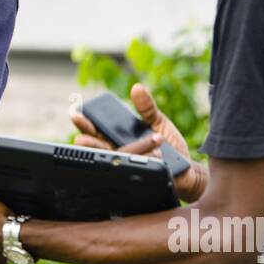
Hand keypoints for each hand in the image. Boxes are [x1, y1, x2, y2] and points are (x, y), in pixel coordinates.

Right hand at [70, 82, 207, 202]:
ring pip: (112, 159)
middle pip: (93, 147)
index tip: (75, 114)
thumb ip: (147, 107)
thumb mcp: (159, 121)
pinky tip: (160, 154)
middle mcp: (118, 151)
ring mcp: (126, 165)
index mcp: (117, 135)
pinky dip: (147, 157)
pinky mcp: (137, 176)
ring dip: (129, 147)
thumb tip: (137, 88)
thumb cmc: (170, 145)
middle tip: (86, 136)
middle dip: (88, 140)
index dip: (82, 121)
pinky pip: (134, 168)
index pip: (93, 128)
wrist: (188, 168)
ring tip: (154, 140)